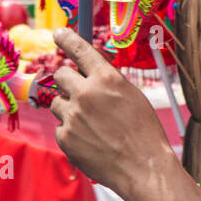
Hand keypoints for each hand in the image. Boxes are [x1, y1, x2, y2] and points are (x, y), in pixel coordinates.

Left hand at [50, 29, 171, 198]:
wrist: (142, 167)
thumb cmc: (143, 132)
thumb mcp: (131, 95)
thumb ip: (108, 81)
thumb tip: (90, 72)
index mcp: (106, 78)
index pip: (80, 50)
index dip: (67, 38)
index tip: (58, 33)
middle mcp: (86, 93)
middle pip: (61, 75)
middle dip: (68, 82)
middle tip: (80, 93)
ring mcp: (72, 116)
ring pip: (57, 102)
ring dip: (69, 109)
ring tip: (90, 125)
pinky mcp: (65, 138)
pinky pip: (60, 127)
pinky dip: (70, 132)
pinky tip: (89, 141)